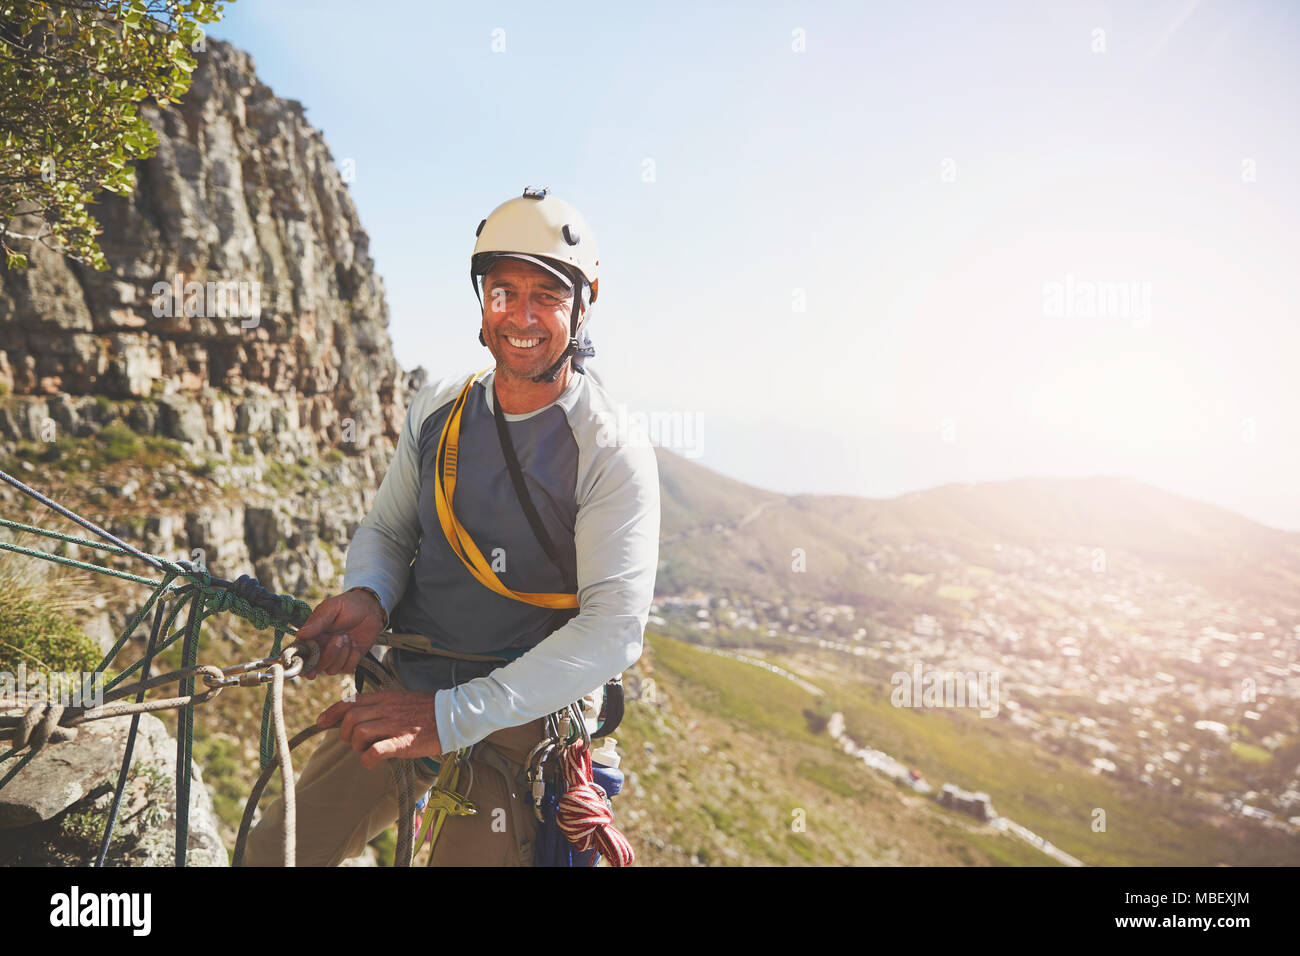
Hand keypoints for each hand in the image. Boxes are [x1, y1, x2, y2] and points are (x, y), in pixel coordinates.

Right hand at [296, 588, 384, 678]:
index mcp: (312, 636)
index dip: (301, 664)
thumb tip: (300, 634)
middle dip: (329, 654)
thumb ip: (317, 622)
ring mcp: (335, 656)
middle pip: (316, 666)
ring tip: (348, 638)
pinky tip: (355, 645)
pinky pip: (347, 669)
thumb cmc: (348, 605)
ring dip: (342, 655)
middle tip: (340, 637)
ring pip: (331, 670)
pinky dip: (353, 658)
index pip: (300, 654)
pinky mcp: (349, 660)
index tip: (308, 668)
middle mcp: (321, 648)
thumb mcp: (332, 608)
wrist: (370, 608)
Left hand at [318, 690, 442, 769]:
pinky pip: (376, 751)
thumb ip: (383, 703)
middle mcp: (387, 709)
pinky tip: (372, 761)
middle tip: (351, 742)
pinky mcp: (403, 742)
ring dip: (356, 746)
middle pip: (351, 718)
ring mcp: (394, 725)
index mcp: (386, 697)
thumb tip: (363, 713)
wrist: (454, 715)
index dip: (332, 712)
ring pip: (359, 733)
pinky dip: (367, 758)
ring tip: (365, 751)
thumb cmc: (429, 709)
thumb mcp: (402, 698)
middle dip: (344, 733)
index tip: (321, 722)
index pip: (351, 701)